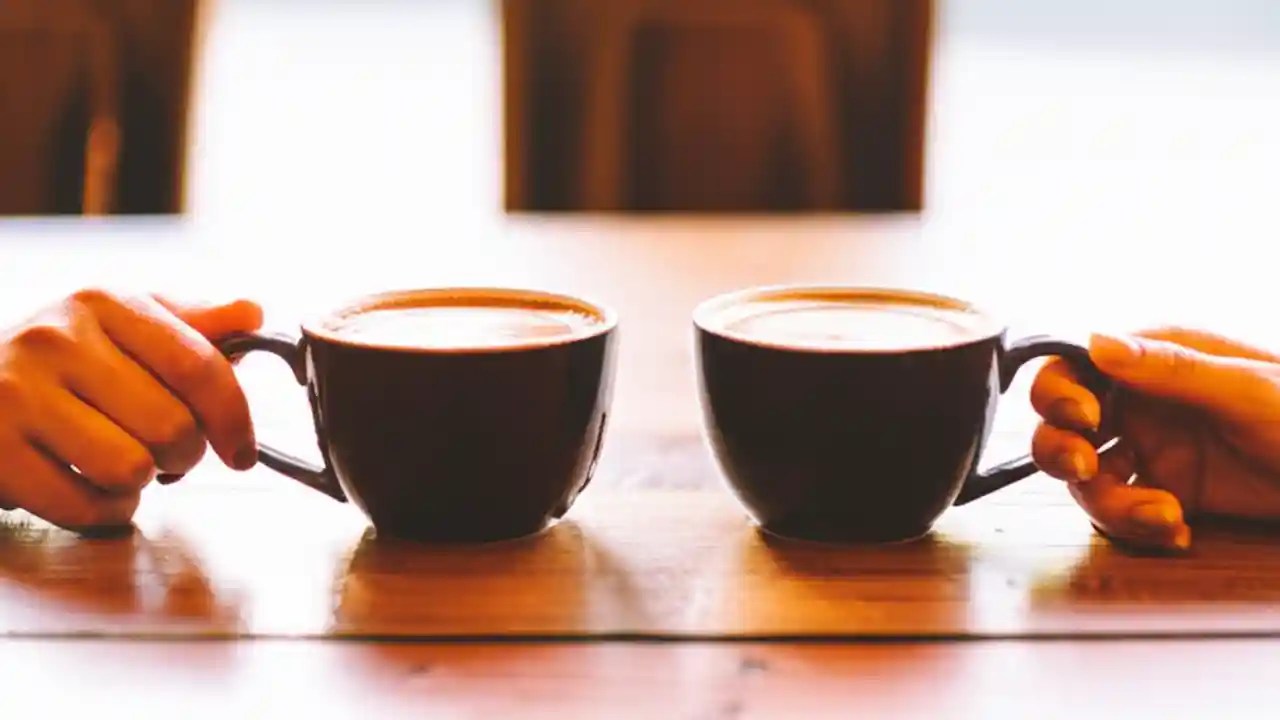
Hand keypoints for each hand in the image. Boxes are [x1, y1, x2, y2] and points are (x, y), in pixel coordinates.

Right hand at [0, 290, 262, 531]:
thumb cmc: (65, 363)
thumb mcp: (125, 326)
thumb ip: (193, 325)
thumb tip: (254, 313)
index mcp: (104, 303)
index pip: (197, 365)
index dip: (234, 418)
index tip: (243, 451)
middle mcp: (56, 340)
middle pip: (171, 426)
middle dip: (184, 454)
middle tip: (166, 453)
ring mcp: (17, 394)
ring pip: (130, 468)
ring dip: (140, 484)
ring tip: (121, 464)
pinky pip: (84, 506)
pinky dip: (103, 512)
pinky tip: (90, 488)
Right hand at [1031, 327, 1279, 551]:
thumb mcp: (1247, 389)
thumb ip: (1170, 368)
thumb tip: (1096, 340)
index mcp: (1154, 360)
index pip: (1074, 367)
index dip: (1059, 394)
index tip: (1083, 420)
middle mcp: (1143, 403)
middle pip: (1063, 426)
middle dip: (1063, 451)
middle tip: (1087, 470)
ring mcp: (1153, 450)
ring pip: (1088, 479)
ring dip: (1112, 503)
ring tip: (1163, 517)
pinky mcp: (1168, 493)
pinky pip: (1124, 514)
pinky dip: (1140, 528)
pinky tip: (1179, 532)